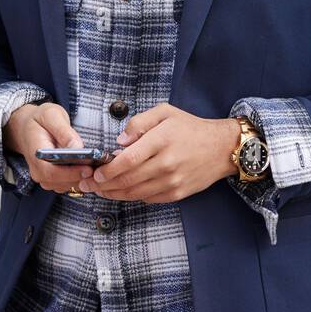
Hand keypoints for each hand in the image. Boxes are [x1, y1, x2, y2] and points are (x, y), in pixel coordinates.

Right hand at [4, 102, 92, 193]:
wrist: (26, 126)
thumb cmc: (39, 119)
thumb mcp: (51, 115)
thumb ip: (64, 132)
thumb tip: (77, 148)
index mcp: (35, 154)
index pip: (51, 171)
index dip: (70, 173)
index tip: (88, 168)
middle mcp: (37, 169)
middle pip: (60, 182)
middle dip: (80, 177)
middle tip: (99, 168)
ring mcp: (43, 176)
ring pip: (65, 186)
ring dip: (81, 179)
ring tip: (97, 168)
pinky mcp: (51, 179)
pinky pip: (66, 184)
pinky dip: (79, 179)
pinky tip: (89, 168)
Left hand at [78, 105, 240, 203]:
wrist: (221, 148)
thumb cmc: (191, 128)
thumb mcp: (165, 112)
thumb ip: (139, 122)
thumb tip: (119, 142)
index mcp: (161, 140)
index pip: (127, 160)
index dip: (107, 169)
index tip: (95, 172)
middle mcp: (166, 163)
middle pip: (127, 180)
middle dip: (103, 185)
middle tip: (89, 185)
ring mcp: (172, 181)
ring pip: (135, 193)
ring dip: (113, 194)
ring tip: (100, 191)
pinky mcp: (177, 193)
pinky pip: (148, 198)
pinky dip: (132, 196)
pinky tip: (122, 192)